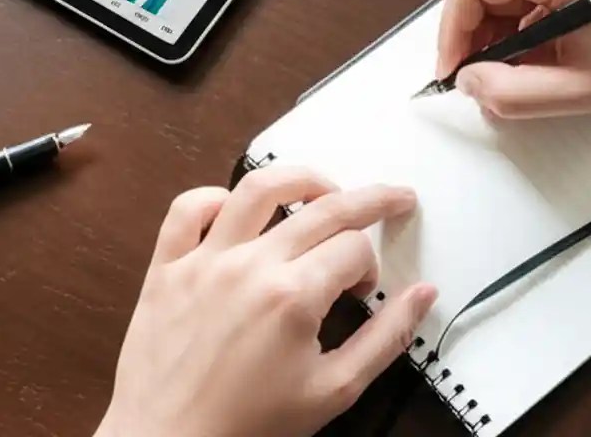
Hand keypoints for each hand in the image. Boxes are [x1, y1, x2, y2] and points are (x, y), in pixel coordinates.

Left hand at [95, 168, 437, 436]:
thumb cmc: (245, 425)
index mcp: (292, 297)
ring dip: (302, 178)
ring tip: (325, 189)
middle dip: (370, 199)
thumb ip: (386, 338)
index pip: (354, 249)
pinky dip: (215, 196)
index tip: (360, 292)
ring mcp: (205, 261)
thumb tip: (422, 296)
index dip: (370, 267)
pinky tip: (238, 212)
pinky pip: (188, 208)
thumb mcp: (333, 391)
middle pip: (325, 206)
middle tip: (393, 199)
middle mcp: (250, 266)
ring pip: (259, 187)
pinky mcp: (168, 267)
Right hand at [437, 0, 590, 117]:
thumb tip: (472, 84)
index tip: (455, 73)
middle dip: (477, 39)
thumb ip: (516, 93)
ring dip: (502, 38)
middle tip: (485, 85)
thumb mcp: (584, 87)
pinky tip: (545, 63)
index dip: (452, 33)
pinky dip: (526, 29)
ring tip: (519, 80)